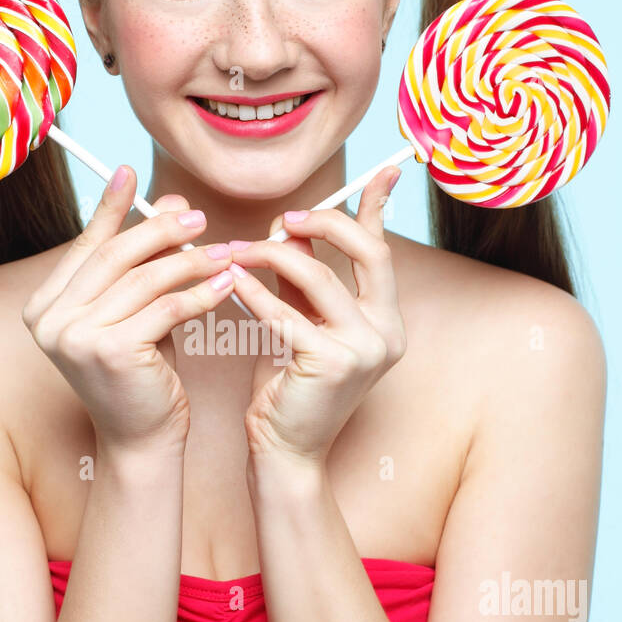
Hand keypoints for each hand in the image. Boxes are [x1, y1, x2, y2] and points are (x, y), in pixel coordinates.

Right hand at [21, 166, 235, 454]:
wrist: (142, 440)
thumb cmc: (142, 373)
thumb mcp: (139, 309)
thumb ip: (146, 259)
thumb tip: (170, 200)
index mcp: (44, 305)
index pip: (84, 246)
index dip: (109, 208)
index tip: (129, 172)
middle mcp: (49, 319)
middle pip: (114, 256)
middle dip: (160, 231)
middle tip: (199, 218)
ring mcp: (74, 336)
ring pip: (145, 279)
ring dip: (191, 262)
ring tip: (225, 252)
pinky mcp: (110, 351)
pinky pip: (166, 308)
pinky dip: (201, 294)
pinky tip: (227, 285)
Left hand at [229, 166, 405, 463]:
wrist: (283, 452)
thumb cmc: (287, 388)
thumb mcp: (297, 322)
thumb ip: (299, 277)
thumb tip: (286, 226)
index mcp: (386, 319)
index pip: (383, 249)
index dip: (379, 208)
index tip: (385, 169)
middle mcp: (388, 331)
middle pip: (368, 252)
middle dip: (323, 224)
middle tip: (282, 218)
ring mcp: (367, 349)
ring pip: (320, 276)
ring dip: (271, 256)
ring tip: (235, 252)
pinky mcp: (333, 363)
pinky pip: (287, 312)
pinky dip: (256, 293)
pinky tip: (232, 281)